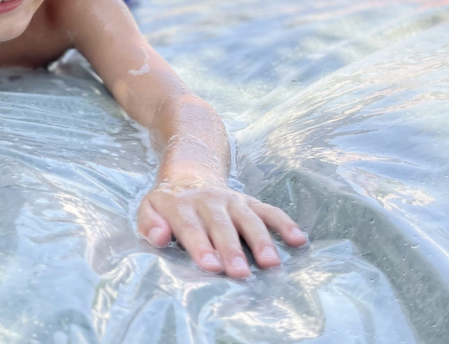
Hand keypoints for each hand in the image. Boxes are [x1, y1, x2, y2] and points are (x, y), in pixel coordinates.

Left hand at [137, 179, 307, 278]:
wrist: (190, 175)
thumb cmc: (169, 204)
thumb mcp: (149, 209)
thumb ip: (149, 224)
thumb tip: (159, 237)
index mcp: (181, 205)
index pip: (191, 227)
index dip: (200, 246)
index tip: (210, 265)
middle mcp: (209, 201)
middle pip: (222, 226)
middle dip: (232, 250)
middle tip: (240, 273)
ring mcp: (233, 201)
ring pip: (249, 220)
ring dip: (261, 241)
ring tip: (271, 263)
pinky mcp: (250, 202)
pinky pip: (270, 211)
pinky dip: (285, 224)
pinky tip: (299, 240)